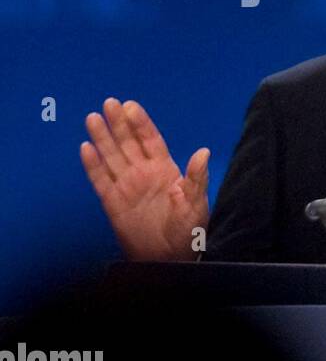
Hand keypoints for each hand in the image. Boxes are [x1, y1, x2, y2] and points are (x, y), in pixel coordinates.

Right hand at [80, 98, 209, 261]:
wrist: (169, 256)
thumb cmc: (187, 229)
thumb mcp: (197, 203)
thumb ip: (197, 177)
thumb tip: (203, 151)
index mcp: (165, 169)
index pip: (150, 140)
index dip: (141, 124)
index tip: (130, 106)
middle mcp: (143, 173)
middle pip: (128, 143)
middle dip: (119, 123)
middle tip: (109, 103)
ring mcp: (126, 185)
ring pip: (111, 156)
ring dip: (102, 138)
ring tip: (93, 118)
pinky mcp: (112, 201)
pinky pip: (100, 179)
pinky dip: (93, 164)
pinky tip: (86, 148)